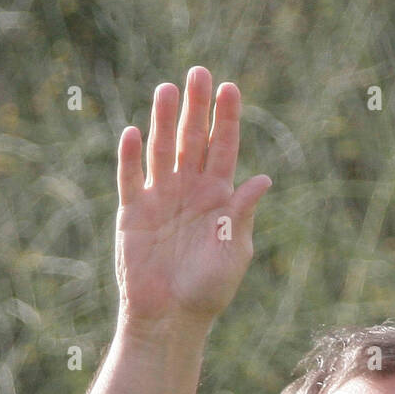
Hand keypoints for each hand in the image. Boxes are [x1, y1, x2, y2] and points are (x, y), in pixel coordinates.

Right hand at [114, 66, 271, 332]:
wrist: (171, 321)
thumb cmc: (208, 292)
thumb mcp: (233, 252)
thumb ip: (242, 214)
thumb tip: (264, 179)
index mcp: (218, 198)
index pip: (223, 149)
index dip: (226, 119)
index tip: (230, 88)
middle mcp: (189, 191)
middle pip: (192, 139)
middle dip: (196, 107)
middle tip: (198, 72)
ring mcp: (159, 198)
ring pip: (161, 150)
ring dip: (163, 121)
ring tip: (167, 90)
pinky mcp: (132, 213)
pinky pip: (131, 178)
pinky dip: (131, 157)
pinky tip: (135, 133)